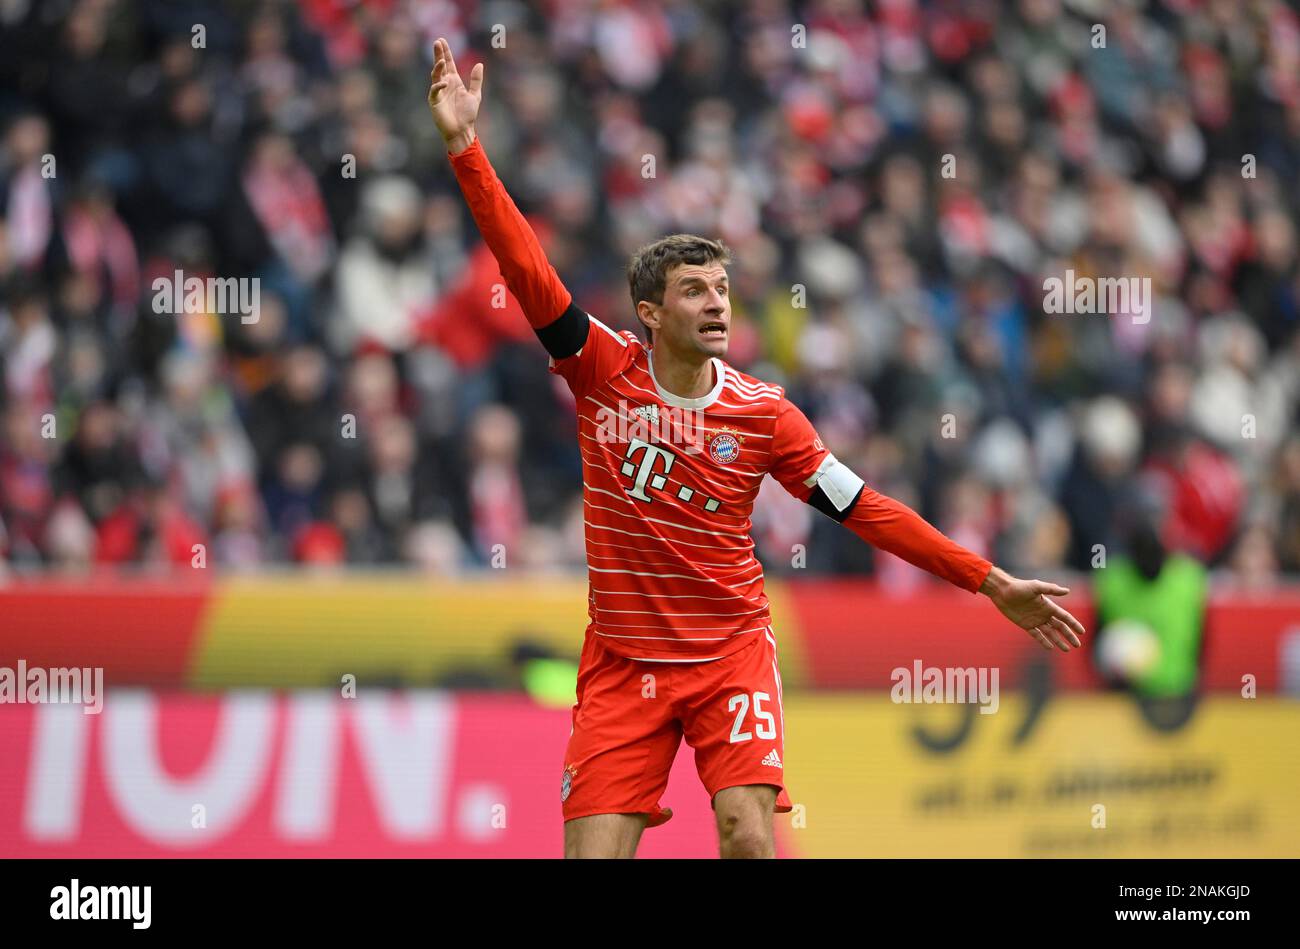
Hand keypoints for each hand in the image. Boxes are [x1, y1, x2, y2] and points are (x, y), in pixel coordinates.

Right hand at [427, 37, 482, 152]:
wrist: (462, 130)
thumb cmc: (467, 115)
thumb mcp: (475, 95)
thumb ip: (476, 80)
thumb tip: (480, 64)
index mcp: (454, 81)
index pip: (449, 63)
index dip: (446, 52)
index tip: (442, 41)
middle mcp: (445, 84)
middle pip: (440, 65)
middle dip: (438, 54)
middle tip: (437, 42)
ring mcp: (438, 92)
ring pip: (436, 75)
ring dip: (438, 67)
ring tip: (442, 60)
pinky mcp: (434, 101)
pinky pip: (435, 91)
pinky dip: (438, 86)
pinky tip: (444, 82)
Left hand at [979, 566, 1085, 651]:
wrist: (1002, 591)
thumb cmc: (1019, 587)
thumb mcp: (1035, 586)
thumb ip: (1051, 589)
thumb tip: (1067, 591)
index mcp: (1048, 606)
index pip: (1065, 617)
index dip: (1074, 624)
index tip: (1082, 632)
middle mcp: (1043, 614)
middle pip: (1060, 627)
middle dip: (1069, 636)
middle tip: (1078, 645)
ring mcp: (1035, 620)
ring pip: (1050, 633)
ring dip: (1058, 641)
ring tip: (1066, 649)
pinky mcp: (1025, 625)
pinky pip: (1037, 635)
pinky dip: (1044, 641)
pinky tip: (1050, 648)